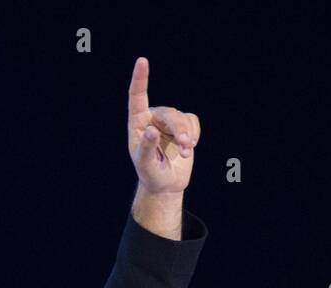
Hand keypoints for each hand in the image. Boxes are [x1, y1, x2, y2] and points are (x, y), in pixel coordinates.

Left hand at [127, 56, 199, 194]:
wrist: (166, 184)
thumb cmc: (151, 174)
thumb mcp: (145, 165)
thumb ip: (147, 148)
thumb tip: (151, 130)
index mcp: (137, 123)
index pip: (137, 97)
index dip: (140, 78)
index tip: (142, 61)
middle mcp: (152, 117)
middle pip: (169, 113)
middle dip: (179, 130)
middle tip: (185, 147)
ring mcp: (168, 120)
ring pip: (183, 118)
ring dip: (187, 136)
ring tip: (185, 153)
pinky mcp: (183, 125)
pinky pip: (193, 122)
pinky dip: (194, 135)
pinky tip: (188, 148)